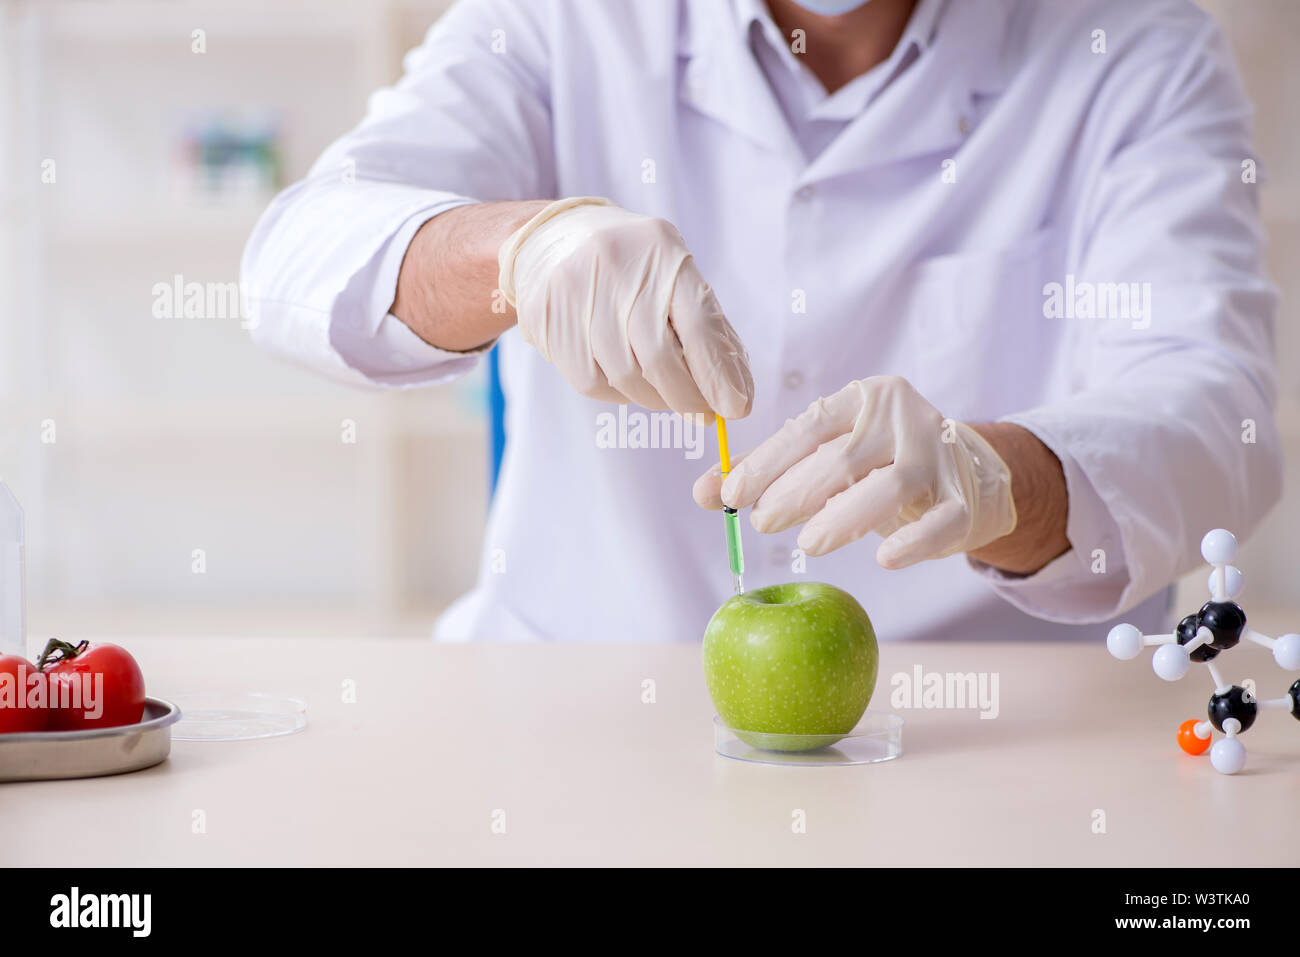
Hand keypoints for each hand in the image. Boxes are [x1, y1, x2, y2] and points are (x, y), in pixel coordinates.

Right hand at [498, 197, 752, 416]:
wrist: (556, 239)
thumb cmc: (636, 270)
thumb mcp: (677, 279)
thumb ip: (709, 334)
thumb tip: (734, 400)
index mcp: (661, 251)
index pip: (696, 320)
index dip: (717, 372)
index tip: (735, 408)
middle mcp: (616, 265)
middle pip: (659, 356)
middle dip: (687, 396)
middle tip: (702, 411)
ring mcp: (575, 291)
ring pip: (626, 376)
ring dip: (654, 397)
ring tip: (664, 391)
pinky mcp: (548, 319)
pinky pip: (593, 382)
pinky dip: (619, 393)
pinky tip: (626, 378)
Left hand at [693, 376, 1017, 567]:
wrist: (968, 473)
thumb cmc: (878, 463)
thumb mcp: (825, 454)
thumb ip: (767, 470)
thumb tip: (701, 493)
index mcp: (864, 399)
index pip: (809, 427)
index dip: (767, 461)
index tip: (730, 494)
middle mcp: (903, 420)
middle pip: (843, 458)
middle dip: (796, 492)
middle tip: (761, 522)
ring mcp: (937, 457)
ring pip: (889, 487)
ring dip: (844, 517)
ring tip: (808, 544)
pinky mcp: (963, 500)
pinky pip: (940, 522)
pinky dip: (914, 541)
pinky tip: (886, 558)